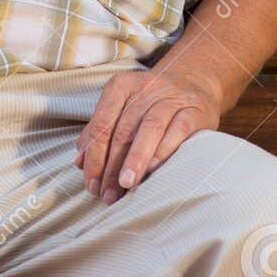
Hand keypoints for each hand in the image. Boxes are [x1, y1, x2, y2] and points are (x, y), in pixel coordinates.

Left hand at [74, 68, 221, 204]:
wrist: (194, 82)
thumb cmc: (150, 103)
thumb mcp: (122, 108)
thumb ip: (99, 132)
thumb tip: (80, 162)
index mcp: (121, 86)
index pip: (102, 124)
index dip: (95, 156)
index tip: (92, 183)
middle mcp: (146, 88)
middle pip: (124, 130)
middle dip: (112, 167)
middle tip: (107, 194)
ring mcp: (172, 98)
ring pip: (150, 128)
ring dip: (136, 159)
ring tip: (126, 185)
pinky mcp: (195, 110)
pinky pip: (178, 130)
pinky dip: (164, 150)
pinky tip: (154, 170)